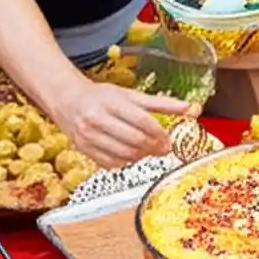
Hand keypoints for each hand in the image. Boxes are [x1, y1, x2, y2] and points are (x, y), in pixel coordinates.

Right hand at [48, 80, 192, 168]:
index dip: (159, 134)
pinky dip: (126, 162)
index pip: (142, 121)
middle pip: (135, 140)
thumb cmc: (102, 96)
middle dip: (154, 147)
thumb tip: (191, 108)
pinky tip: (131, 154)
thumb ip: (161, 103)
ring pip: (124, 154)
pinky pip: (111, 163)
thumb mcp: (131, 95)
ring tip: (148, 150)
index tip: (169, 140)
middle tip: (163, 148)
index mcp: (111, 102)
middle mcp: (97, 119)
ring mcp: (88, 136)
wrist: (67, 101)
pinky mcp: (84, 150)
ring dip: (142, 155)